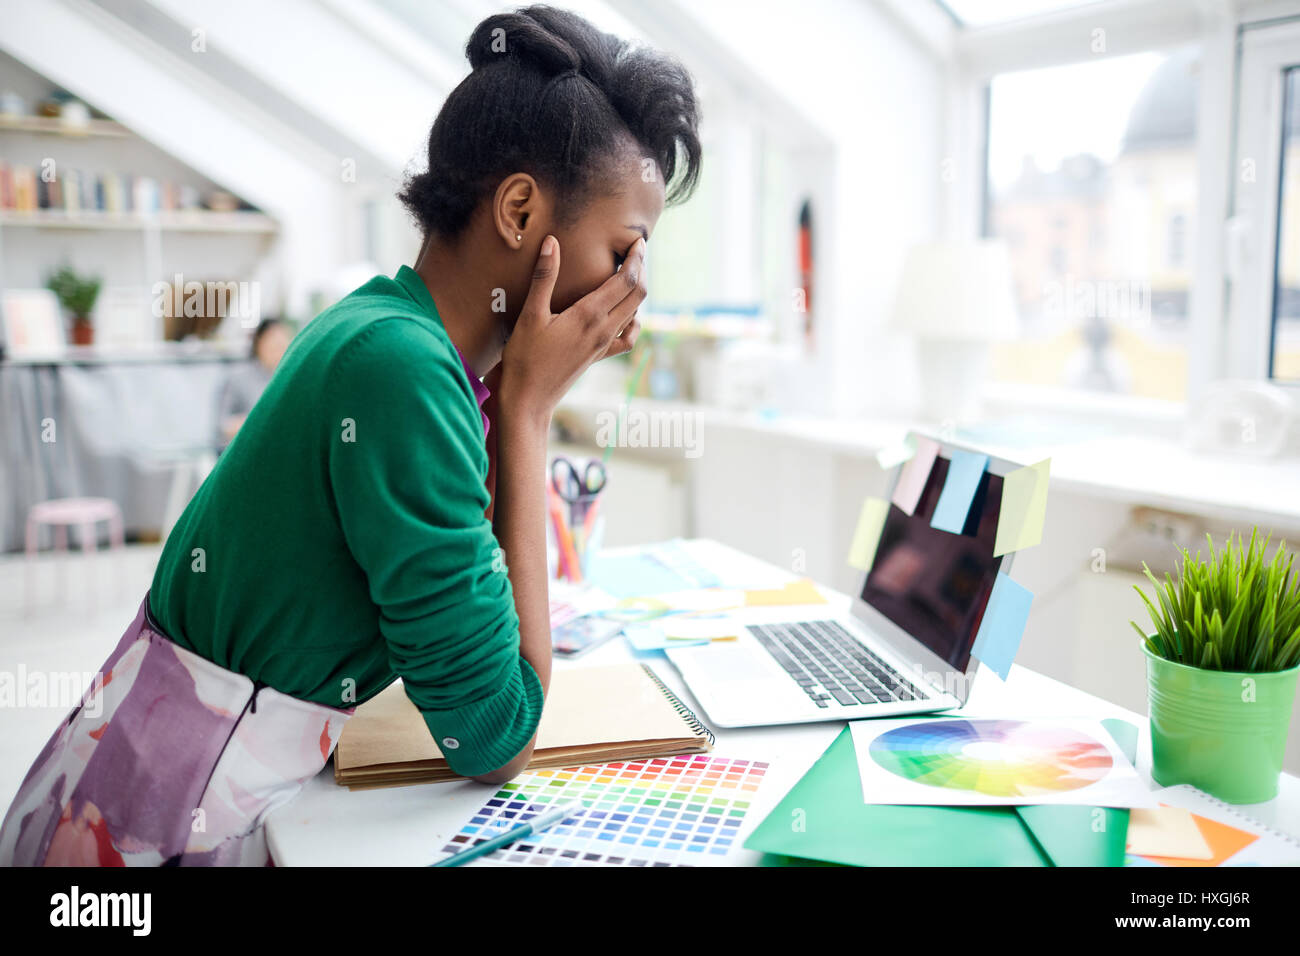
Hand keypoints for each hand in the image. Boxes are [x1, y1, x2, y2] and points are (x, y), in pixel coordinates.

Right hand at [498, 234, 645, 420]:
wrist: (528, 399)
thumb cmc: (524, 357)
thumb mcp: (530, 314)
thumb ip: (544, 277)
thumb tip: (552, 242)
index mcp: (589, 315)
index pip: (626, 281)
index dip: (636, 258)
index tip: (638, 241)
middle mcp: (603, 329)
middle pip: (638, 294)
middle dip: (641, 269)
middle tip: (637, 250)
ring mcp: (603, 345)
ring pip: (634, 313)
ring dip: (637, 292)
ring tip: (631, 273)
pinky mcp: (598, 356)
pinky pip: (626, 339)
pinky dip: (632, 323)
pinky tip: (626, 316)